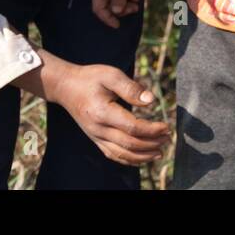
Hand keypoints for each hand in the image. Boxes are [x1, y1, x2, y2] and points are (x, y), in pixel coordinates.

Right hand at [42, 55, 168, 165]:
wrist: (66, 87)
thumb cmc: (90, 78)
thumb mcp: (111, 75)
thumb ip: (131, 88)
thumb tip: (151, 100)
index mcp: (102, 113)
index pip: (132, 128)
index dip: (152, 130)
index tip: (166, 126)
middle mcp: (98, 129)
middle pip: (129, 144)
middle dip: (151, 143)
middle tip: (168, 138)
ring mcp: (95, 136)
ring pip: (121, 154)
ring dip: (143, 156)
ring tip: (160, 152)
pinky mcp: (95, 139)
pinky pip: (112, 155)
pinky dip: (129, 159)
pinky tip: (142, 158)